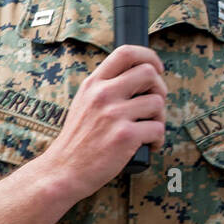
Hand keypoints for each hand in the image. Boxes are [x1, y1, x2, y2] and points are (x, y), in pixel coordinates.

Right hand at [36, 45, 167, 199]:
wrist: (63, 171)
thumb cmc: (78, 140)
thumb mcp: (84, 103)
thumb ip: (106, 88)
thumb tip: (140, 78)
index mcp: (94, 84)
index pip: (125, 52)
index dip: (148, 56)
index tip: (157, 68)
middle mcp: (103, 94)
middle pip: (149, 73)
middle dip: (160, 89)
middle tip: (154, 105)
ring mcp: (114, 114)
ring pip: (157, 102)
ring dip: (160, 117)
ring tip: (149, 129)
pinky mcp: (125, 135)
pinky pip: (158, 128)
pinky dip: (158, 139)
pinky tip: (149, 145)